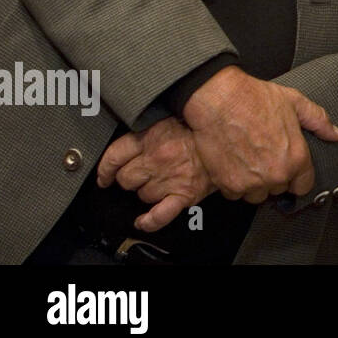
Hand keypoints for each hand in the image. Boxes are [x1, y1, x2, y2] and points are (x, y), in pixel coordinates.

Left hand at [96, 117, 214, 232]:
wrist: (232, 139)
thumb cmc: (203, 128)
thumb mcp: (172, 116)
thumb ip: (150, 125)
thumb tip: (132, 132)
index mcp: (152, 136)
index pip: (115, 155)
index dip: (106, 168)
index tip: (105, 175)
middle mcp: (157, 158)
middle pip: (126, 178)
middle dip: (130, 178)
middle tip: (140, 174)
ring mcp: (169, 179)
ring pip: (142, 195)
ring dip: (147, 191)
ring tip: (160, 182)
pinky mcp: (184, 195)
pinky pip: (159, 215)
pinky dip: (149, 221)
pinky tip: (143, 221)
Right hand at [182, 66, 337, 203]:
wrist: (218, 98)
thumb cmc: (254, 98)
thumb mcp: (295, 102)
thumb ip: (319, 121)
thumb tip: (335, 134)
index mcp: (295, 158)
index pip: (304, 186)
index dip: (298, 177)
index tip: (290, 170)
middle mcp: (275, 175)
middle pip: (279, 189)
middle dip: (274, 175)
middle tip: (265, 154)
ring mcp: (250, 182)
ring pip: (256, 194)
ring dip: (254, 182)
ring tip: (248, 158)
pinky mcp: (226, 185)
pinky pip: (234, 193)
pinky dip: (233, 182)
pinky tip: (233, 161)